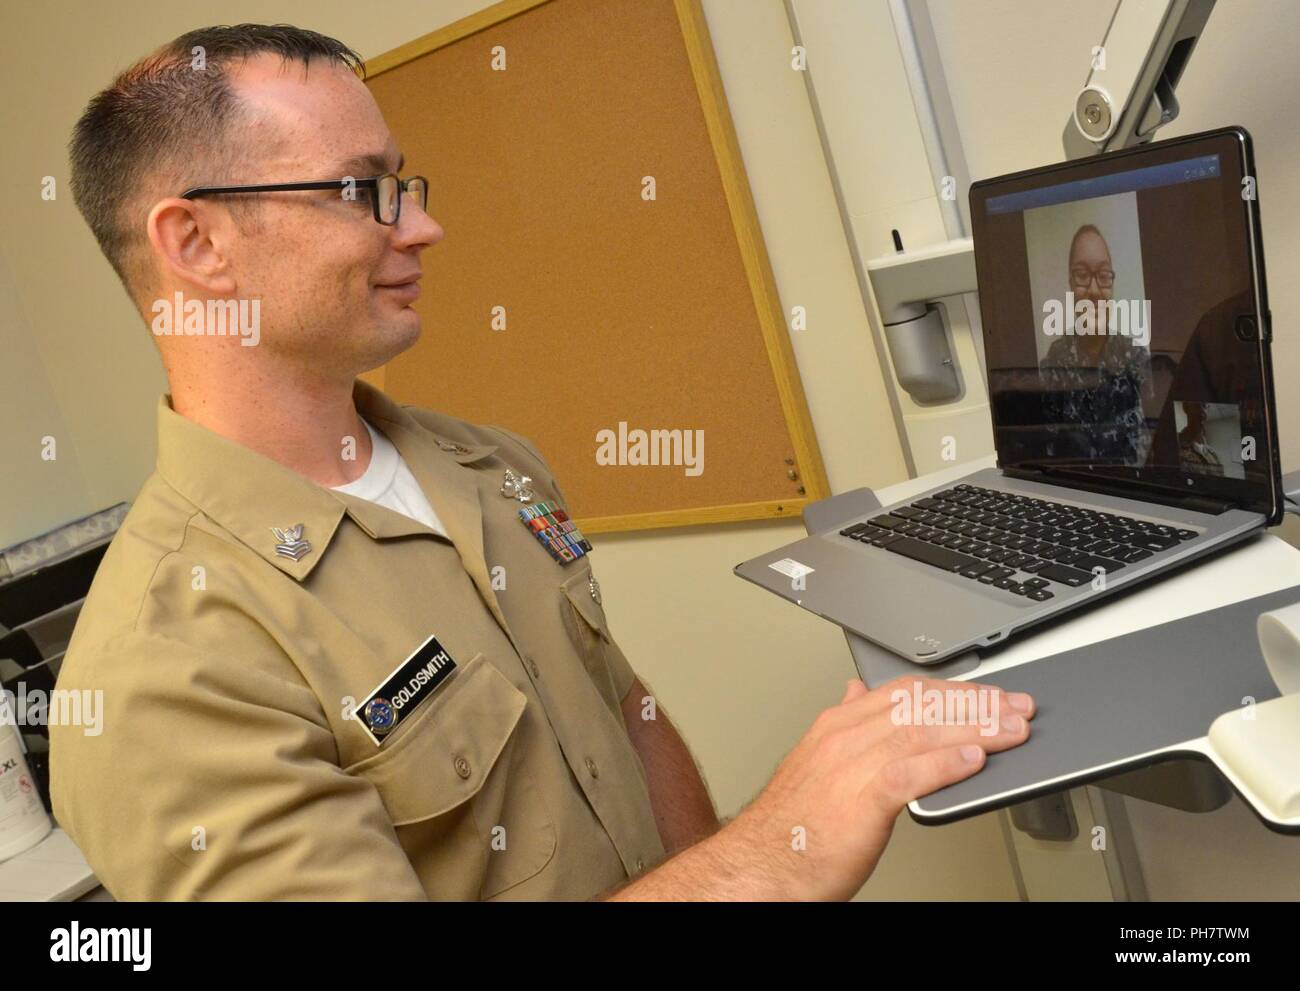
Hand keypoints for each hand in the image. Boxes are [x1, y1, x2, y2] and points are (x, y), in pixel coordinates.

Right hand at [726, 675, 1034, 899]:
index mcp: (836, 725)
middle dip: (975, 704)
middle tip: (1016, 708)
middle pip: (921, 706)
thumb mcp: (819, 760)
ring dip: (975, 728)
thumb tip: (858, 692)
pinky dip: (946, 764)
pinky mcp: (860, 801)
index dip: (955, 690)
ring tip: (1011, 731)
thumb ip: (847, 726)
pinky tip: (974, 759)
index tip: (991, 696)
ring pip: (922, 733)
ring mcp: (850, 766)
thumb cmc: (794, 822)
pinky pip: (909, 774)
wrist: (764, 864)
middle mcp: (844, 738)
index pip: (906, 692)